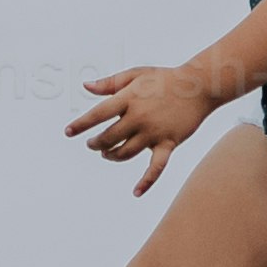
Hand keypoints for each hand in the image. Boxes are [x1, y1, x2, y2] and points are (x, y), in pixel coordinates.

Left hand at [67, 66, 212, 194]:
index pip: (97, 114)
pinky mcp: (169, 143)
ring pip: (126, 152)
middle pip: (109, 137)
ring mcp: (154, 132)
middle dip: (96, 143)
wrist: (198, 86)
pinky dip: (146, 181)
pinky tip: (136, 192)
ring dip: (112, 156)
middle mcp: (139, 117)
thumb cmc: (163, 78)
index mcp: (128, 99)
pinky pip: (156, 167)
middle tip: (92, 144)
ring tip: (106, 153)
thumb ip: (109, 83)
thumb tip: (85, 86)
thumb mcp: (134, 74)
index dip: (81, 124)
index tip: (68, 132)